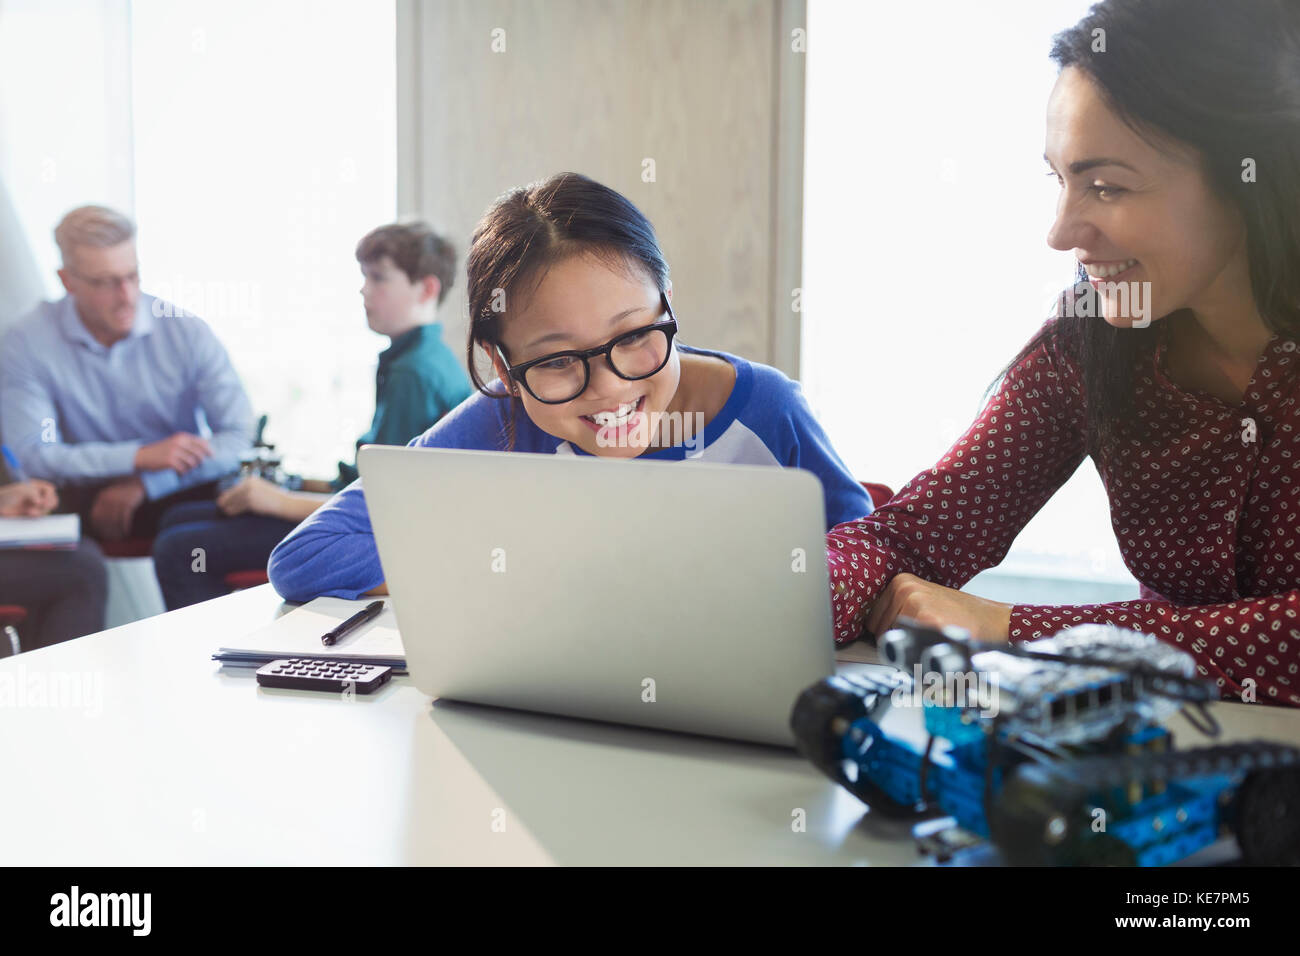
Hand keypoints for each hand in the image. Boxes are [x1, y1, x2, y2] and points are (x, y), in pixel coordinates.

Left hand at [0, 479, 58, 516]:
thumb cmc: (8, 495)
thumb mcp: (21, 491)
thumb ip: (32, 494)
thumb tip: (40, 502)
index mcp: (36, 486)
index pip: (50, 489)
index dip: (49, 495)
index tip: (43, 502)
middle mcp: (38, 494)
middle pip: (52, 499)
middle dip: (47, 504)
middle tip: (42, 507)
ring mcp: (36, 504)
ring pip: (47, 508)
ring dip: (40, 510)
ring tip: (30, 511)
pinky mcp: (33, 512)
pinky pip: (41, 514)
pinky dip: (37, 515)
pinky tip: (30, 514)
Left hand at [89, 477, 145, 539]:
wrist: (139, 484)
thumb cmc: (125, 494)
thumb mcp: (112, 498)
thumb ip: (106, 508)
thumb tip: (100, 526)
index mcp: (101, 497)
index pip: (96, 516)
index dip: (99, 527)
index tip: (103, 535)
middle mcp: (108, 498)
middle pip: (105, 519)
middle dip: (108, 531)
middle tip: (112, 539)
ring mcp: (118, 500)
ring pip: (115, 520)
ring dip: (117, 531)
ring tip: (120, 537)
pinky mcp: (128, 502)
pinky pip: (125, 518)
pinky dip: (125, 526)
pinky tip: (126, 531)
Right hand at [135, 433, 212, 473]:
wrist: (143, 456)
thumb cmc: (161, 450)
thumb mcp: (174, 442)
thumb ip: (187, 444)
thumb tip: (206, 448)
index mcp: (181, 437)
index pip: (201, 443)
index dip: (209, 450)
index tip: (212, 456)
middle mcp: (179, 443)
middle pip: (199, 454)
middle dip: (200, 461)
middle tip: (197, 466)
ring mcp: (174, 452)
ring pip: (192, 463)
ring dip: (191, 468)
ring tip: (185, 469)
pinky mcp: (170, 462)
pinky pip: (183, 469)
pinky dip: (183, 472)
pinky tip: (180, 472)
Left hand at [216, 475, 284, 517]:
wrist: (285, 502)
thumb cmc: (274, 498)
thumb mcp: (261, 489)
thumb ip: (248, 490)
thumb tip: (234, 496)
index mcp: (251, 479)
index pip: (235, 487)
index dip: (228, 494)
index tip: (222, 499)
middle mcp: (248, 484)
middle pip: (232, 494)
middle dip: (225, 500)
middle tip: (220, 505)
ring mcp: (249, 493)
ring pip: (233, 501)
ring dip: (227, 507)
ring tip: (224, 511)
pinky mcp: (251, 502)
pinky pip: (238, 508)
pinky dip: (232, 511)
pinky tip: (229, 513)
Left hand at [863, 573, 1012, 642]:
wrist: (995, 622)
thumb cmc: (960, 616)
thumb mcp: (926, 599)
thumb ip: (898, 607)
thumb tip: (870, 626)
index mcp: (901, 582)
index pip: (872, 617)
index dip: (887, 631)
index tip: (908, 632)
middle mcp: (905, 589)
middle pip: (877, 629)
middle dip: (897, 641)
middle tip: (924, 636)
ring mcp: (915, 604)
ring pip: (889, 641)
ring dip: (907, 648)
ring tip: (932, 638)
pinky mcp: (927, 621)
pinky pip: (906, 648)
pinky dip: (915, 655)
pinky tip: (934, 646)